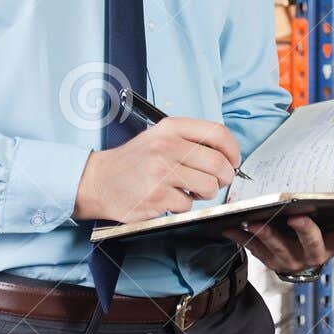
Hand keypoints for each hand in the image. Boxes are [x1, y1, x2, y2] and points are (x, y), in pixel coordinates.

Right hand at [73, 117, 240, 222]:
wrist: (100, 181)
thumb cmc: (134, 161)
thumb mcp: (160, 137)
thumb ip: (190, 140)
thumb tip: (226, 154)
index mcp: (171, 128)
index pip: (218, 133)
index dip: (233, 150)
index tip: (233, 160)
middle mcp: (167, 147)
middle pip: (218, 163)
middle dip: (225, 177)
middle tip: (219, 181)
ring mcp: (162, 172)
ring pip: (208, 186)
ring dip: (204, 193)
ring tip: (189, 189)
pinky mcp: (158, 196)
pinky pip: (188, 205)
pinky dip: (183, 205)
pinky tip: (169, 198)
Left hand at [223, 204, 333, 274]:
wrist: (299, 258)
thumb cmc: (315, 231)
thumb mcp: (327, 222)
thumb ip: (327, 207)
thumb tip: (325, 174)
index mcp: (333, 244)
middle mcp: (315, 255)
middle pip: (312, 244)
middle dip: (305, 230)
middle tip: (297, 217)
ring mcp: (292, 261)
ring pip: (280, 248)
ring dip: (267, 235)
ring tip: (254, 221)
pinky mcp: (272, 262)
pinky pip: (256, 250)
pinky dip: (243, 237)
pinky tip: (232, 226)